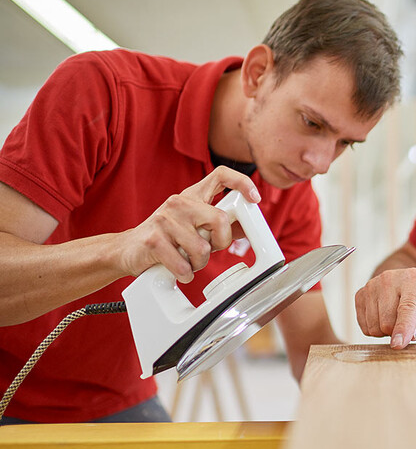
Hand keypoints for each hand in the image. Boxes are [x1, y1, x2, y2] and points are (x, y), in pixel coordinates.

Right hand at [118, 166, 260, 282]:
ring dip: (199, 263)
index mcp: (192, 196)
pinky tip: (178, 270)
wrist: (126, 250)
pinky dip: (185, 273)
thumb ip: (216, 225)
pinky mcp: (153, 240)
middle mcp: (179, 203)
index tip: (254, 198)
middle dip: (221, 242)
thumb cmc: (165, 238)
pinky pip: (183, 265)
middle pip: (220, 219)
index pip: (221, 175)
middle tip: (210, 250)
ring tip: (187, 261)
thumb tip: (244, 228)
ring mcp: (164, 220)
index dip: (242, 183)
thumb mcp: (193, 227)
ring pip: (202, 248)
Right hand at [355, 268, 415, 348]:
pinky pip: (364, 326)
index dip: (403, 328)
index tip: (398, 345)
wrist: (407, 279)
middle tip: (407, 323)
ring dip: (385, 331)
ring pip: (374, 326)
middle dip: (397, 331)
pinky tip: (383, 317)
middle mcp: (389, 279)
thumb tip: (412, 335)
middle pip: (387, 322)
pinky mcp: (360, 294)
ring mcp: (372, 285)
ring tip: (395, 318)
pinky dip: (375, 328)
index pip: (407, 308)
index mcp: (414, 280)